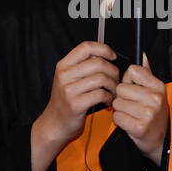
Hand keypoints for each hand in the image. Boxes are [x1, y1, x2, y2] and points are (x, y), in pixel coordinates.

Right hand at [31, 41, 118, 170]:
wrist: (55, 123)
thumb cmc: (67, 100)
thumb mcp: (70, 79)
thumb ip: (84, 66)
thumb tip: (107, 55)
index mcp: (64, 65)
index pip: (86, 47)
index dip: (104, 49)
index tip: (113, 57)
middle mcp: (64, 75)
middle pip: (99, 63)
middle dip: (114, 72)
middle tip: (116, 81)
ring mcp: (69, 90)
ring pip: (102, 78)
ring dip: (114, 86)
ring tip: (113, 93)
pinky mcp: (76, 104)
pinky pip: (101, 94)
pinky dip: (109, 98)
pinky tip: (108, 102)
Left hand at [112, 54, 168, 164]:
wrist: (161, 139)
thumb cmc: (154, 114)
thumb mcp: (155, 91)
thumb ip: (146, 73)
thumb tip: (142, 54)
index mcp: (159, 86)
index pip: (133, 71)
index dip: (129, 80)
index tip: (135, 89)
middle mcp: (155, 98)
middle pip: (121, 88)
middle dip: (122, 97)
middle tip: (133, 106)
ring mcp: (148, 113)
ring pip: (117, 103)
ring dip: (120, 110)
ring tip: (132, 115)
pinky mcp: (139, 126)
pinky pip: (117, 116)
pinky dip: (120, 121)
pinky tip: (130, 122)